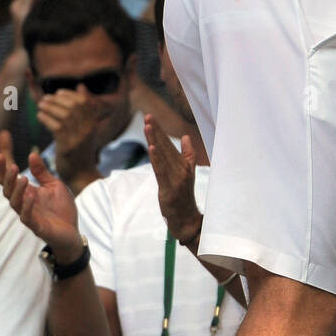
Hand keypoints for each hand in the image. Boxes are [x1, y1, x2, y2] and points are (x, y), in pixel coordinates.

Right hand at [0, 151, 80, 257]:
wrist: (72, 232)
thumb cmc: (61, 209)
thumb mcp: (54, 186)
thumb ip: (42, 172)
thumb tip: (32, 154)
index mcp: (26, 193)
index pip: (8, 180)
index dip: (2, 169)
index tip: (0, 155)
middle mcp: (23, 203)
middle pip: (7, 190)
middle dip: (8, 179)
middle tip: (13, 167)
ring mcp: (28, 215)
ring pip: (14, 203)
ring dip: (17, 190)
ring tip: (24, 178)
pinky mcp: (36, 226)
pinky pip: (26, 217)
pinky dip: (27, 206)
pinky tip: (31, 196)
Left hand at [36, 88, 99, 181]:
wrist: (82, 175)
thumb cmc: (80, 149)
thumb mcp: (86, 127)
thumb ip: (82, 108)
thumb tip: (81, 86)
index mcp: (94, 124)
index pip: (85, 102)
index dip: (71, 94)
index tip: (58, 93)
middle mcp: (89, 130)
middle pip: (75, 107)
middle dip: (58, 100)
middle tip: (45, 99)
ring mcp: (80, 138)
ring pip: (65, 116)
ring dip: (50, 108)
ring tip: (40, 106)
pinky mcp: (68, 147)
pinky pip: (57, 127)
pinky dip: (47, 119)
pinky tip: (40, 116)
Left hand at [145, 114, 201, 242]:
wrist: (187, 219)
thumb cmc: (184, 197)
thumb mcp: (187, 174)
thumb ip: (187, 155)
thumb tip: (185, 137)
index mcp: (184, 165)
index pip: (169, 144)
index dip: (160, 131)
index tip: (150, 117)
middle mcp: (181, 169)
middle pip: (166, 146)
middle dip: (156, 130)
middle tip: (147, 116)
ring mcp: (176, 179)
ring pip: (163, 156)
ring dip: (155, 140)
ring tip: (148, 126)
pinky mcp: (169, 189)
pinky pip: (161, 171)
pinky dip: (157, 158)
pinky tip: (152, 147)